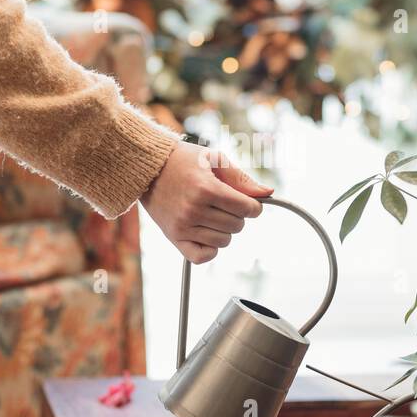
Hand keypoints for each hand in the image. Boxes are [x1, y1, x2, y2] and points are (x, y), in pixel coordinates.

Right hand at [141, 141, 272, 263]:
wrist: (148, 168)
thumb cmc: (184, 160)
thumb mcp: (214, 159)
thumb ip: (241, 178)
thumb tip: (268, 193)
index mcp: (206, 188)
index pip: (246, 208)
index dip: (253, 206)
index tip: (248, 203)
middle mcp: (193, 209)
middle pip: (237, 226)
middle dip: (238, 216)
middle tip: (225, 204)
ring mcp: (182, 226)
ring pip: (223, 241)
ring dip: (225, 230)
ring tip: (213, 215)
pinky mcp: (174, 237)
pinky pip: (202, 257)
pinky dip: (210, 249)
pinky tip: (207, 233)